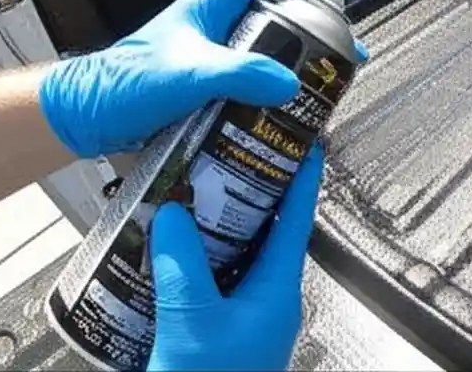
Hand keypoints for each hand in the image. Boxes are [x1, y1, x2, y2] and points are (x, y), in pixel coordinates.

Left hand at [39, 0, 366, 157]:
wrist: (87, 117)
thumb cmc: (121, 84)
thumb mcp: (185, 74)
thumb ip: (238, 75)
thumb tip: (289, 83)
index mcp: (216, 0)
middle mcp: (222, 20)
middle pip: (286, 4)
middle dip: (322, 21)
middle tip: (346, 46)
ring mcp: (220, 51)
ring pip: (276, 44)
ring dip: (306, 59)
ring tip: (329, 82)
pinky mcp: (217, 82)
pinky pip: (260, 77)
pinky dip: (282, 89)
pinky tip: (292, 110)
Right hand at [147, 146, 323, 371]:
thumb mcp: (192, 320)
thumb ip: (182, 263)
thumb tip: (173, 212)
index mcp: (279, 291)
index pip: (298, 219)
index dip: (302, 177)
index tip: (305, 140)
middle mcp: (269, 300)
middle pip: (266, 232)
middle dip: (248, 192)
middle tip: (229, 153)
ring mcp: (245, 317)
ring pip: (236, 256)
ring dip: (215, 225)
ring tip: (191, 189)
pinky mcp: (220, 332)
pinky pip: (213, 282)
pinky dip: (194, 258)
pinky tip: (166, 247)